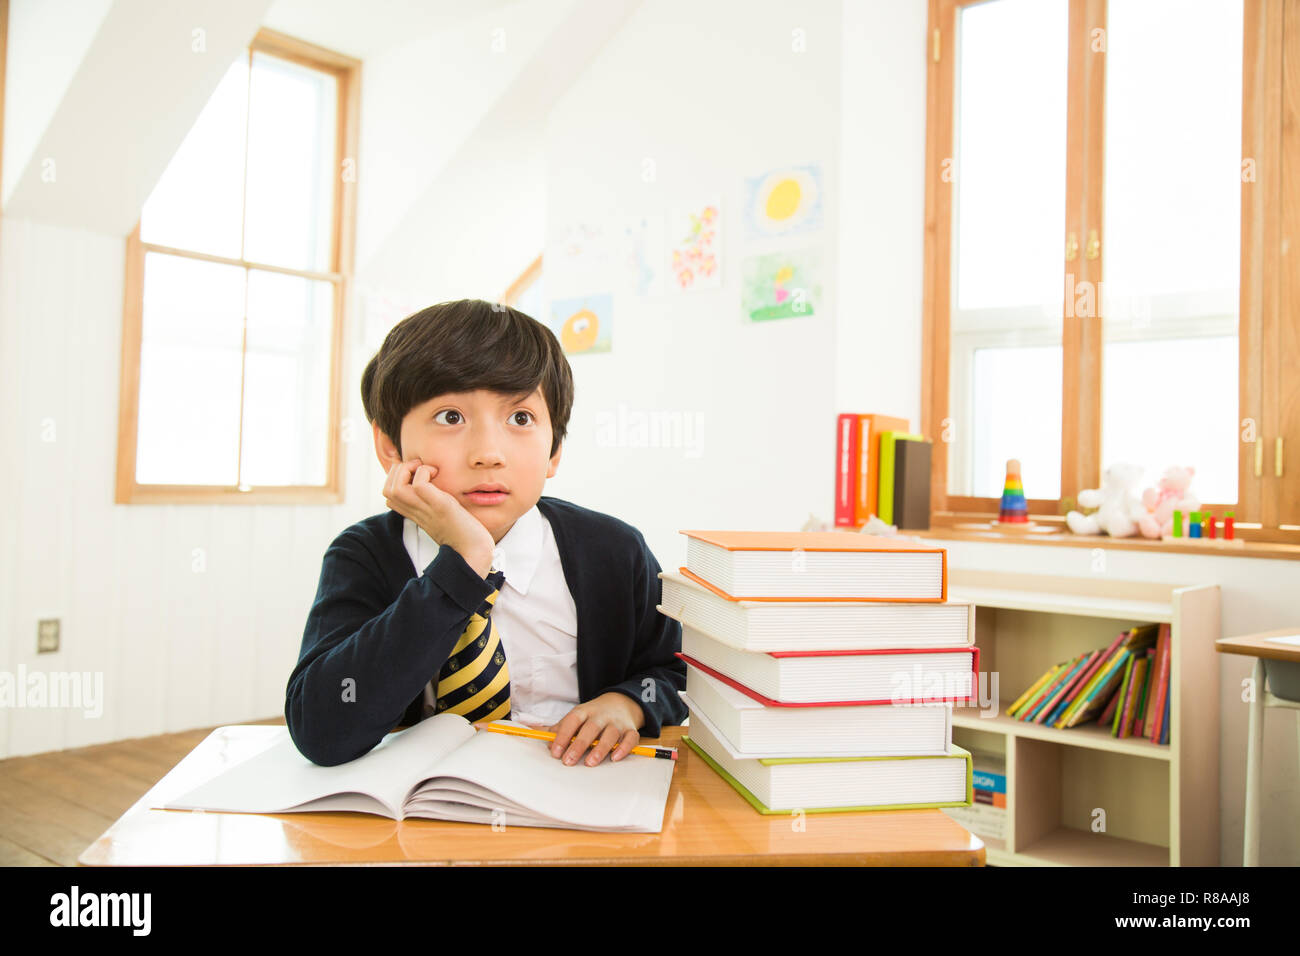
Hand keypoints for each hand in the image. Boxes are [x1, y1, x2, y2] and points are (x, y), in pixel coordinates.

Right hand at [383, 459, 494, 576]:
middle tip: (420, 468)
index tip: (417, 472)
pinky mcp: (439, 506)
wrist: (474, 551)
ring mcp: (425, 509)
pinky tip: (437, 473)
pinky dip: (424, 471)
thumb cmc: (463, 530)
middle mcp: (415, 511)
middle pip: (386, 489)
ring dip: (407, 470)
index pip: (388, 494)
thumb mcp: (441, 512)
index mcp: (414, 513)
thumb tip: (434, 484)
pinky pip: (419, 484)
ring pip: (394, 488)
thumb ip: (432, 502)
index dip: (396, 477)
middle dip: (398, 470)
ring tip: (426, 469)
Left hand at [544, 693, 645, 766]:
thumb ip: (557, 729)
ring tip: (590, 762)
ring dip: (600, 748)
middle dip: (579, 745)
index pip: (572, 721)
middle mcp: (601, 715)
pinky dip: (624, 747)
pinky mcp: (631, 730)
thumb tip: (534, 734)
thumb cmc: (593, 716)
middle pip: (590, 728)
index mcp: (584, 711)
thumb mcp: (576, 717)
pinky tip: (615, 757)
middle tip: (569, 761)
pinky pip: (630, 738)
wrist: (622, 703)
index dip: (563, 736)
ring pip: (610, 733)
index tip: (555, 752)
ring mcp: (617, 722)